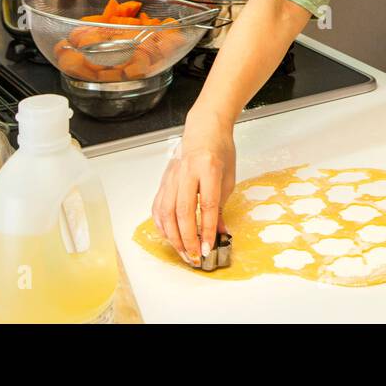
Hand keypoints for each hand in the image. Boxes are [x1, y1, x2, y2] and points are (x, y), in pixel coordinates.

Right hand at [152, 108, 235, 265]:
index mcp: (208, 168)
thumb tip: (219, 233)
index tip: (210, 247)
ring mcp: (171, 176)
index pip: (206, 205)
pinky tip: (169, 237)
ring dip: (174, 236)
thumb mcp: (227, 177)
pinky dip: (162, 225)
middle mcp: (186, 172)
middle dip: (188, 239)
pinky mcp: (163, 180)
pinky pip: (158, 207)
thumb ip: (220, 206)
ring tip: (183, 252)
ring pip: (166, 212)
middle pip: (182, 212)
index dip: (208, 229)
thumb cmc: (220, 151)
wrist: (204, 129)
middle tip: (195, 257)